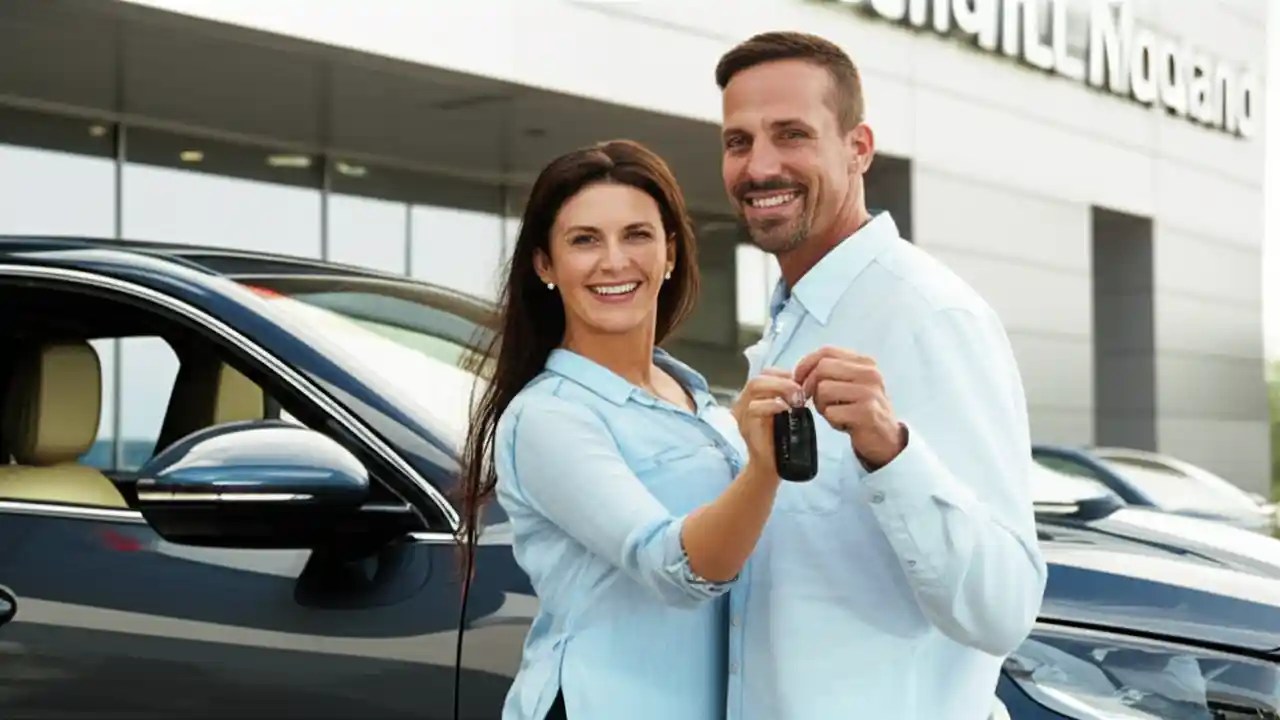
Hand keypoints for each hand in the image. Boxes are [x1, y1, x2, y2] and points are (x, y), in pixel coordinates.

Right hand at [732, 368, 804, 472]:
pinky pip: (754, 407)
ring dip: (780, 389)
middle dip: (783, 381)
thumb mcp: (786, 413)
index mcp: (753, 397)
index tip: (800, 384)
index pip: (764, 373)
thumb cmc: (781, 440)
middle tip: (800, 393)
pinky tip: (786, 411)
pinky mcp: (745, 427)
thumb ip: (788, 397)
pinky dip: (774, 405)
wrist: (771, 467)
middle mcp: (743, 402)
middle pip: (758, 378)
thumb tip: (802, 383)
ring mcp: (742, 414)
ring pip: (754, 387)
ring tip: (796, 401)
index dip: (783, 373)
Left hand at [793, 346, 905, 469]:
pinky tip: (843, 423)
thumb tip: (799, 372)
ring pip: (824, 389)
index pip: (827, 352)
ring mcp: (869, 392)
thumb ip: (830, 373)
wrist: (886, 438)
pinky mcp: (866, 412)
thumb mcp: (849, 385)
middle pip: (822, 368)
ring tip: (834, 413)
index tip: (797, 379)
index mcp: (864, 363)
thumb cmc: (861, 410)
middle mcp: (869, 373)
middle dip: (810, 386)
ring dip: (821, 405)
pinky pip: (831, 411)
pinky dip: (831, 420)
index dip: (806, 364)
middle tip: (815, 401)